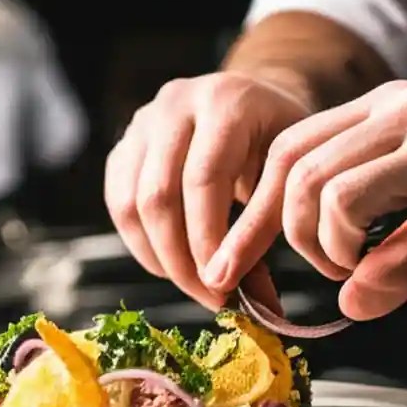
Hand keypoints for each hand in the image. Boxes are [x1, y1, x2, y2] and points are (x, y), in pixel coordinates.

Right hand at [104, 72, 312, 310]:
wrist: (257, 102)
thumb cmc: (280, 142)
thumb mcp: (289, 174)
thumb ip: (269, 228)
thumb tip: (257, 305)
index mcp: (225, 102)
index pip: (203, 180)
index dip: (208, 241)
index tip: (225, 287)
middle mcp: (175, 102)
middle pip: (158, 194)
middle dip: (181, 259)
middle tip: (210, 296)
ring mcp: (143, 120)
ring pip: (129, 202)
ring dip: (158, 256)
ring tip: (192, 283)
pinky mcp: (125, 142)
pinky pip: (117, 201)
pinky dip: (140, 242)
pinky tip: (170, 263)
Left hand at [202, 81, 406, 319]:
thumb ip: (398, 262)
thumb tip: (351, 306)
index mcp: (391, 113)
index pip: (291, 148)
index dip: (259, 209)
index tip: (243, 258)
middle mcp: (399, 108)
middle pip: (286, 162)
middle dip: (273, 231)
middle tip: (312, 274)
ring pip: (314, 181)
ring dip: (319, 243)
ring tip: (359, 267)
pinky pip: (359, 199)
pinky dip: (351, 244)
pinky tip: (387, 263)